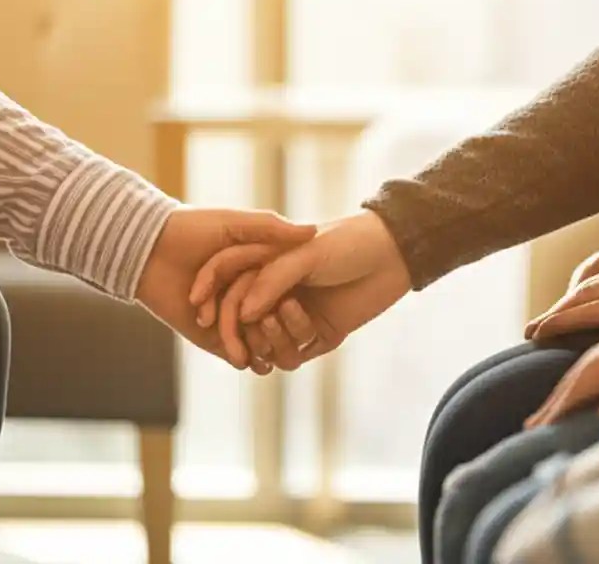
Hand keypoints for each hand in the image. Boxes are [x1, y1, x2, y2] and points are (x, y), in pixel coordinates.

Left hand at [134, 208, 314, 364]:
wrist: (147, 247)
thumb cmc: (192, 228)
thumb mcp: (237, 224)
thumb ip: (273, 229)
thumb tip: (312, 231)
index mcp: (256, 263)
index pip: (286, 285)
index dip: (299, 297)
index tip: (312, 304)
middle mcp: (244, 291)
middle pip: (272, 316)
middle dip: (281, 329)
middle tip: (296, 338)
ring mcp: (225, 313)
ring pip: (253, 336)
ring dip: (264, 347)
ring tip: (276, 357)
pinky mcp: (206, 332)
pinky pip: (230, 350)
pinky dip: (242, 357)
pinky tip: (255, 363)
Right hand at [189, 210, 411, 368]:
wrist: (394, 253)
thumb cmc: (348, 243)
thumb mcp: (306, 255)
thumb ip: (272, 280)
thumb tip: (241, 314)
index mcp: (267, 267)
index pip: (230, 292)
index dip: (216, 306)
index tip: (204, 317)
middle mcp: (279, 293)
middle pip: (244, 324)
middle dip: (240, 333)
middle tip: (245, 335)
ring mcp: (299, 315)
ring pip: (268, 343)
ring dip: (272, 338)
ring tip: (283, 317)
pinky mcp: (321, 334)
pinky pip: (295, 354)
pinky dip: (294, 348)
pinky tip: (310, 329)